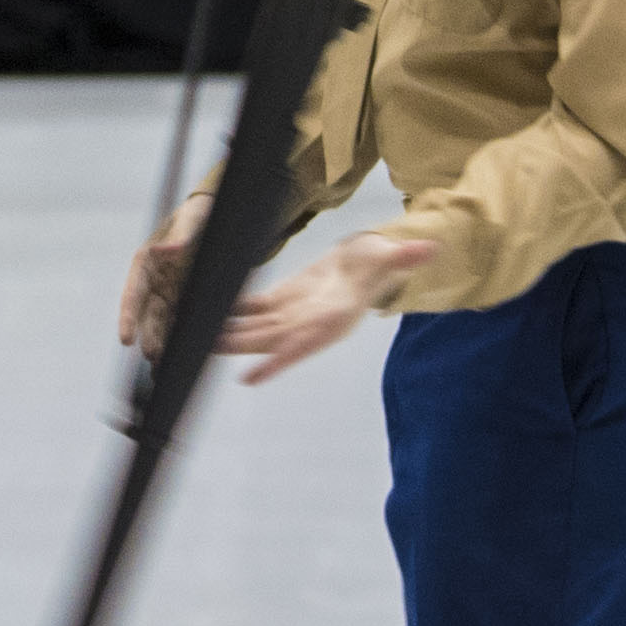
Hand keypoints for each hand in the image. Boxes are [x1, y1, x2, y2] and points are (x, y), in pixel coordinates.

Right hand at [118, 193, 212, 352]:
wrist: (222, 216)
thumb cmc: (202, 212)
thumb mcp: (193, 216)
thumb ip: (181, 234)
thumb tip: (163, 252)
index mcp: (146, 262)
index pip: (132, 294)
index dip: (128, 317)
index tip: (126, 339)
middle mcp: (154, 281)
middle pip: (148, 314)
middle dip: (148, 336)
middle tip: (152, 357)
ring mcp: (171, 291)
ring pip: (163, 322)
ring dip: (162, 343)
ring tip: (163, 366)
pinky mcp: (188, 298)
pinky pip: (184, 320)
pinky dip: (183, 336)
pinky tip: (186, 354)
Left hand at [219, 232, 434, 384]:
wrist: (366, 259)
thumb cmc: (379, 261)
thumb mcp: (391, 256)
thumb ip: (404, 256)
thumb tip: (429, 248)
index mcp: (335, 319)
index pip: (305, 344)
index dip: (279, 361)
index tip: (252, 378)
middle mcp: (310, 323)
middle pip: (270, 340)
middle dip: (239, 346)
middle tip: (205, 348)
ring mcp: (294, 314)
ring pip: (256, 328)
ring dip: (229, 332)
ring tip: (195, 333)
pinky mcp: (282, 299)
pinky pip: (254, 309)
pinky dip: (233, 311)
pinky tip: (209, 308)